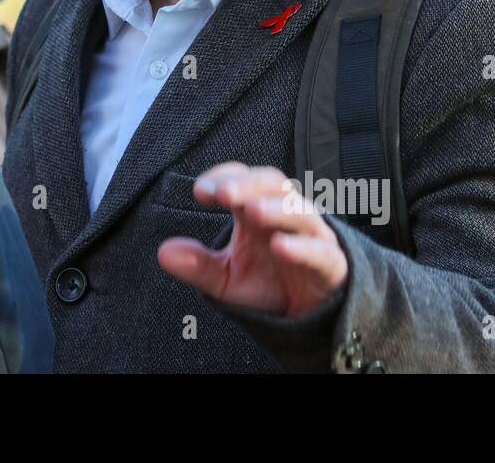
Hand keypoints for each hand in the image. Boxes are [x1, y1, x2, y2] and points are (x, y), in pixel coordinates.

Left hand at [157, 163, 347, 318]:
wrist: (308, 317)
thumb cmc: (267, 283)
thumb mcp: (225, 278)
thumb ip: (198, 265)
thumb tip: (163, 252)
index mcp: (258, 208)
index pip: (243, 178)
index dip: (224, 178)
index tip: (199, 192)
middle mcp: (286, 214)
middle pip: (273, 183)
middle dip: (247, 185)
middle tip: (223, 194)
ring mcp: (312, 236)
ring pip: (299, 211)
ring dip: (274, 209)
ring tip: (251, 212)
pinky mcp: (330, 264)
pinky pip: (320, 250)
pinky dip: (301, 246)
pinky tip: (280, 246)